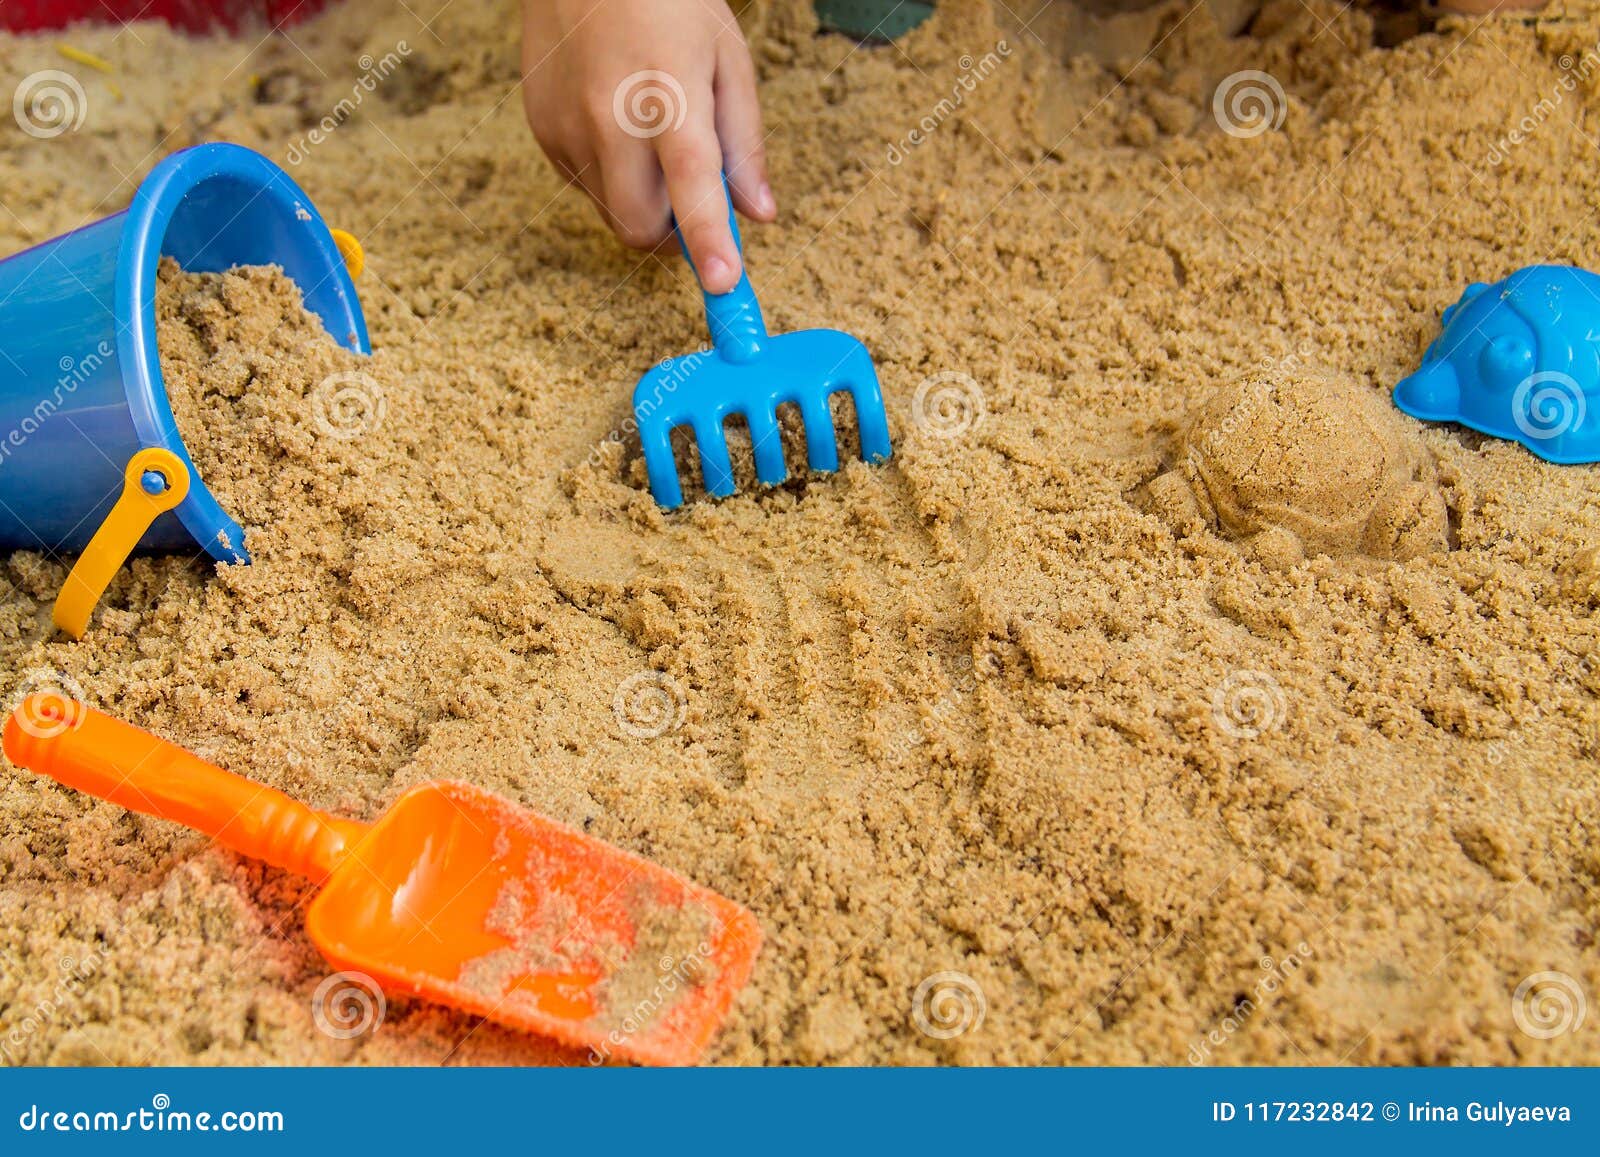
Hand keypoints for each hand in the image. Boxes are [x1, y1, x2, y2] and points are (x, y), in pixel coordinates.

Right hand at [521, 0, 774, 292]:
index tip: (723, 281)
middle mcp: (609, 120)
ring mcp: (567, 129)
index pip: (691, 183)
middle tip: (693, 200)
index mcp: (668, 96)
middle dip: (672, 236)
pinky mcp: (541, 132)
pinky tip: (618, 125)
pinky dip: (611, 179)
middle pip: (641, 229)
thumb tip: (758, 214)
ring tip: (651, 139)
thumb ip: (744, 142)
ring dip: (641, 202)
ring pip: (611, 214)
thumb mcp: (727, 59)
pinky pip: (585, 187)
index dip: (708, 240)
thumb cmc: (669, 4)